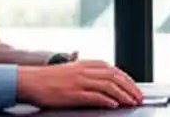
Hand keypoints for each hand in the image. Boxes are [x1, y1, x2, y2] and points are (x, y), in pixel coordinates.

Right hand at [16, 60, 143, 109]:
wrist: (30, 80)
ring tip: (130, 102)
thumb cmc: (49, 78)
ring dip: (122, 95)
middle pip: (115, 77)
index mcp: (86, 64)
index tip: (135, 88)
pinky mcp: (72, 94)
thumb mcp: (72, 70)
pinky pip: (93, 96)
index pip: (114, 70)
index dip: (127, 79)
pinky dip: (106, 100)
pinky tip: (113, 104)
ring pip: (108, 86)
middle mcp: (85, 71)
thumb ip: (89, 72)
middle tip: (138, 97)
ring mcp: (79, 82)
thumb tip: (105, 80)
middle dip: (130, 88)